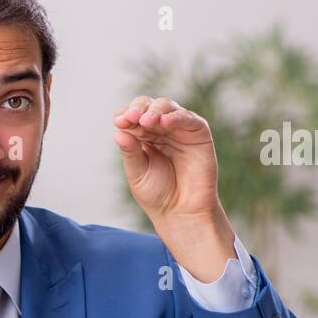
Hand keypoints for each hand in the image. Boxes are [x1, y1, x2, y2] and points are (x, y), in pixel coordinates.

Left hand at [112, 95, 236, 282]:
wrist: (181, 212)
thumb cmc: (157, 194)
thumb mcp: (137, 173)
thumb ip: (130, 152)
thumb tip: (117, 132)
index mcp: (143, 137)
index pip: (133, 116)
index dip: (126, 114)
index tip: (119, 121)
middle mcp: (161, 130)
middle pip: (149, 106)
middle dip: (139, 108)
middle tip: (131, 118)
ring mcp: (180, 130)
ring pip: (167, 107)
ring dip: (155, 110)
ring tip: (147, 121)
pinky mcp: (199, 133)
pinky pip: (188, 118)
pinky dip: (176, 117)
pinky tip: (164, 122)